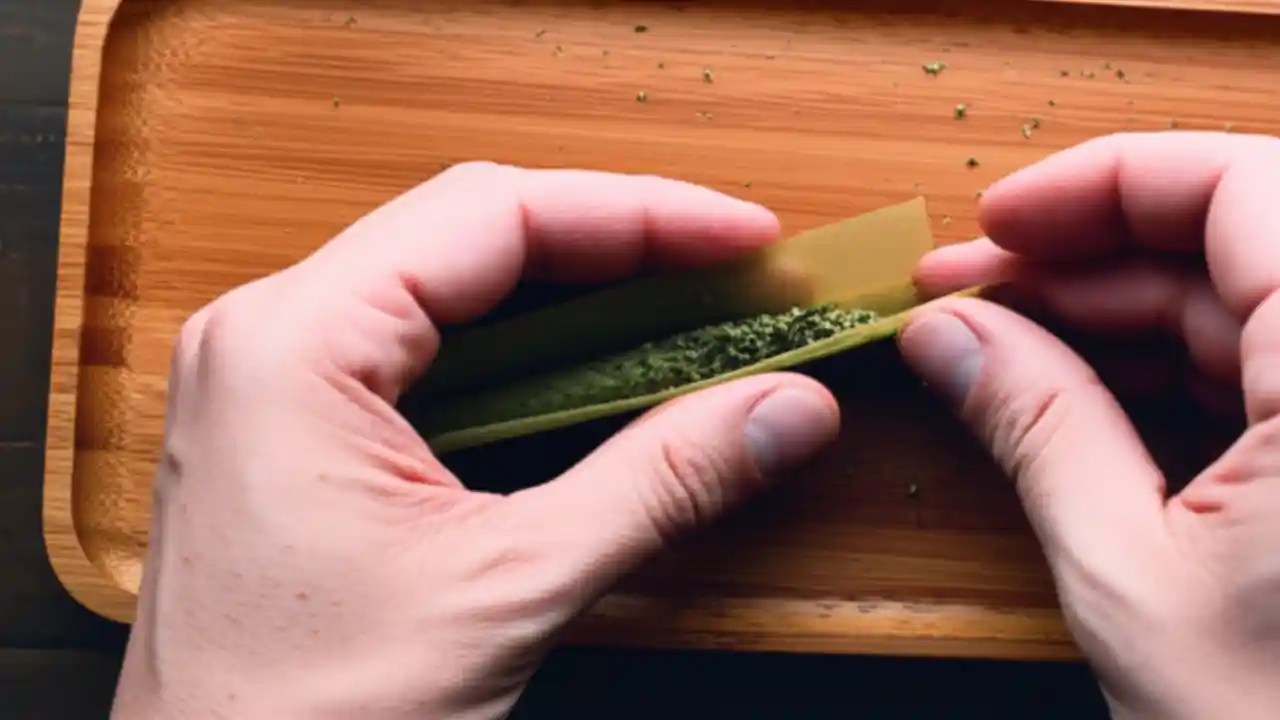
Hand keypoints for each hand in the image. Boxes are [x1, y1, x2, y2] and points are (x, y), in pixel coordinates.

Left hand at [110, 163, 840, 718]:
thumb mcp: (507, 588)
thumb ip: (660, 483)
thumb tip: (786, 409)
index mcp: (295, 343)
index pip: (493, 215)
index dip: (638, 211)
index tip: (741, 236)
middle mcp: (271, 337)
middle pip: (473, 234)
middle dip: (616, 244)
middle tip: (730, 269)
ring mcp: (275, 380)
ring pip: (452, 287)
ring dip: (576, 294)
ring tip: (686, 309)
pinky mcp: (297, 429)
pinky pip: (425, 348)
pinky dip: (524, 352)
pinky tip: (597, 372)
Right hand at [898, 132, 1279, 718]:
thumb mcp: (1130, 579)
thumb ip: (1037, 428)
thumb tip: (949, 335)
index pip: (1238, 188)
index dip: (1102, 183)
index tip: (996, 221)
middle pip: (1233, 243)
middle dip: (1085, 260)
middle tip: (963, 298)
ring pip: (1245, 307)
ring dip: (1115, 319)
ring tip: (998, 349)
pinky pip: (1266, 375)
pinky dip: (1167, 376)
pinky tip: (1078, 396)